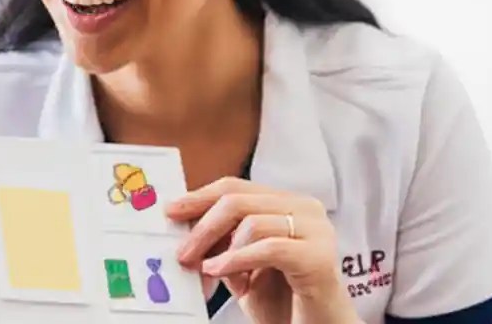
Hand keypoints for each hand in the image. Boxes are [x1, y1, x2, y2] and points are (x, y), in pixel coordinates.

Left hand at [168, 178, 356, 323]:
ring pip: (252, 221)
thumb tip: (181, 228)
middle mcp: (305, 208)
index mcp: (287, 203)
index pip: (235, 187)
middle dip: (202, 227)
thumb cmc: (283, 303)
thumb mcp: (241, 266)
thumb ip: (220, 243)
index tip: (171, 212)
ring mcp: (317, 230)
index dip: (199, 197)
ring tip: (204, 271)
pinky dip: (237, 259)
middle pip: (238, 199)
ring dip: (218, 248)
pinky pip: (269, 248)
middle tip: (181, 252)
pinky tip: (218, 271)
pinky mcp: (320, 256)